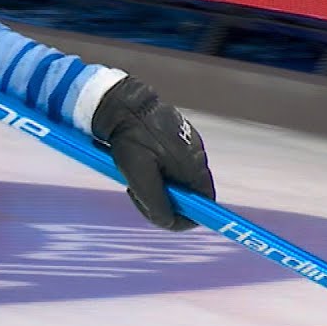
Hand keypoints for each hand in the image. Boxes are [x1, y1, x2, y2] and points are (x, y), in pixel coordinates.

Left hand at [92, 76, 215, 230]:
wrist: (122, 103)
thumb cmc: (130, 138)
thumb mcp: (139, 176)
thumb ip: (156, 202)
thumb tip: (169, 222)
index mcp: (194, 167)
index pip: (204, 204)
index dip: (185, 216)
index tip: (160, 216)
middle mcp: (197, 157)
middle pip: (188, 194)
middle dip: (163, 199)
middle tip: (135, 191)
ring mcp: (187, 145)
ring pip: (175, 179)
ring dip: (155, 184)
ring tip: (131, 173)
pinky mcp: (175, 137)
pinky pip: (168, 163)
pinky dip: (152, 169)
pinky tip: (134, 160)